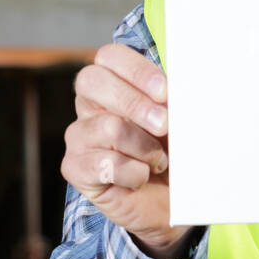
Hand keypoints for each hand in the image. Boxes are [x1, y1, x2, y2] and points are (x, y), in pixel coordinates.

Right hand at [62, 43, 191, 258]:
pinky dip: (134, 174)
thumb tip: (184, 82)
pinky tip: (140, 179)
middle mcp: (90, 105)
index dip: (137, 71)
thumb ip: (176, 97)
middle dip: (137, 104)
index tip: (165, 92)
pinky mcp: (74, 168)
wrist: (173, 201)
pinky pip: (104, 164)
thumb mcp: (181, 118)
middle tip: (165, 126)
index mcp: (114, 83)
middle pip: (92, 81)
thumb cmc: (175, 151)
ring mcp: (79, 136)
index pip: (109, 56)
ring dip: (145, 148)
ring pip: (108, 126)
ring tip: (158, 160)